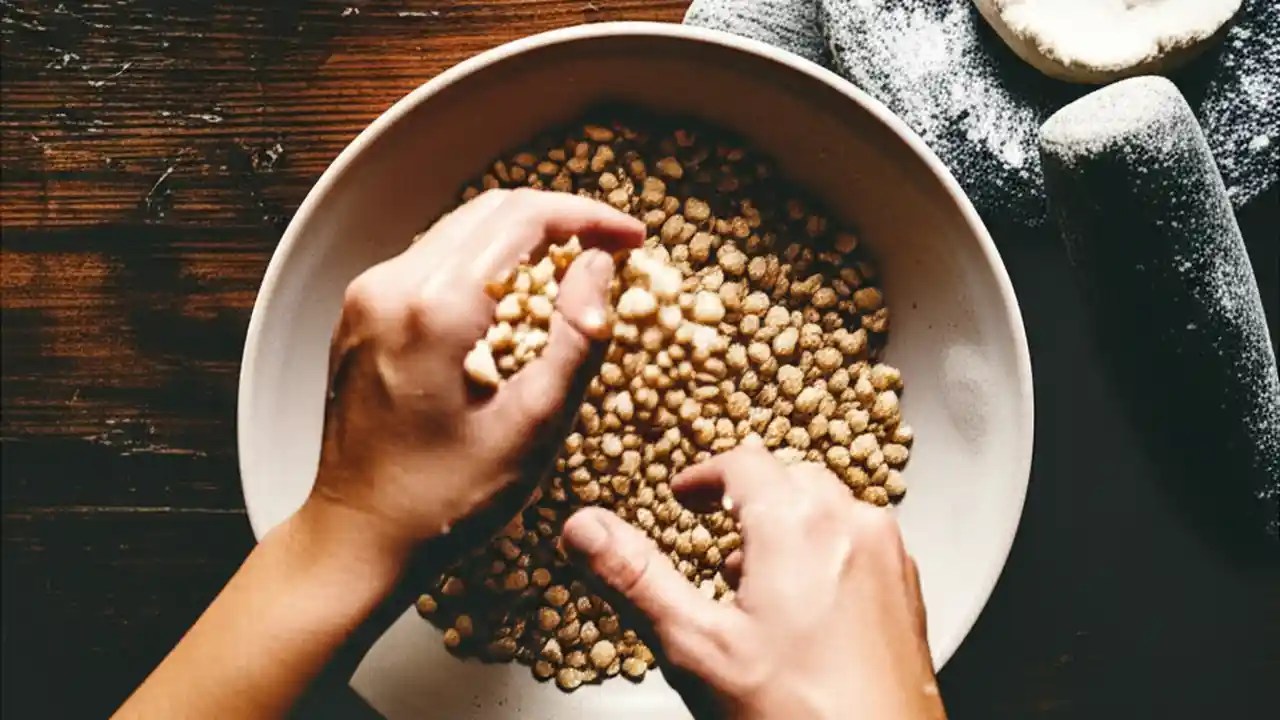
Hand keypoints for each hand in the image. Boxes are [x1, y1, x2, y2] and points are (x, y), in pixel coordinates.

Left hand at [307, 188, 643, 563]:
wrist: (357, 539)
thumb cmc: (443, 500)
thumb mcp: (532, 428)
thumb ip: (577, 340)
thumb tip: (598, 267)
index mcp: (433, 310)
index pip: (523, 221)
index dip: (588, 218)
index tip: (632, 239)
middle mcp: (390, 287)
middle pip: (490, 213)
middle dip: (560, 219)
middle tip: (613, 247)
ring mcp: (368, 298)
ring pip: (461, 230)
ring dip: (523, 237)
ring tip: (577, 265)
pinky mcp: (362, 315)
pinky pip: (433, 260)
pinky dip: (485, 261)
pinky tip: (520, 291)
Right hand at [562, 446, 944, 719]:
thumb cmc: (801, 717)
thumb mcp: (697, 647)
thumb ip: (635, 578)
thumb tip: (585, 528)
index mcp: (798, 525)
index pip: (743, 464)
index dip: (702, 476)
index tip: (681, 495)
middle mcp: (853, 527)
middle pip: (789, 478)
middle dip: (744, 496)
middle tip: (708, 521)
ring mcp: (888, 560)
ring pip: (829, 509)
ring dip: (785, 522)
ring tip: (747, 570)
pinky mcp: (906, 594)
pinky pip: (858, 544)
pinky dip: (822, 550)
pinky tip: (799, 603)